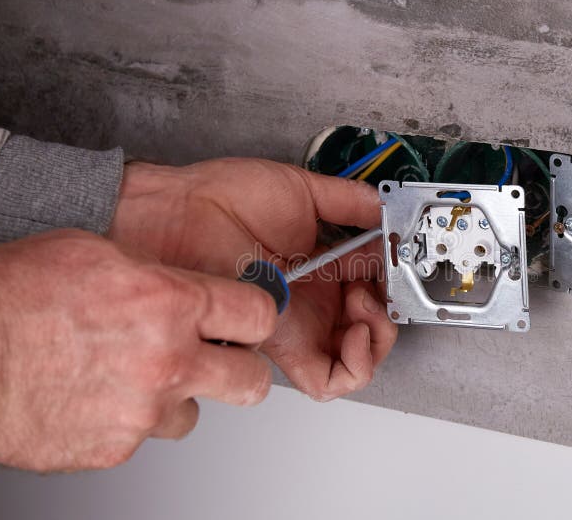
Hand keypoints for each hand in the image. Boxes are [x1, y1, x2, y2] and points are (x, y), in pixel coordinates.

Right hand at [0, 230, 276, 471]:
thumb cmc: (15, 295)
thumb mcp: (100, 254)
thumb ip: (159, 276)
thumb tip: (188, 288)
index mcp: (170, 303)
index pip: (260, 316)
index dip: (258, 316)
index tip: (251, 319)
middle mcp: (166, 361)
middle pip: (251, 380)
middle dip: (240, 369)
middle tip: (222, 360)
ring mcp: (142, 411)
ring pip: (192, 414)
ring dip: (175, 398)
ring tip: (133, 378)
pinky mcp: (114, 448)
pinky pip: (142, 437)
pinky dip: (128, 421)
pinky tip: (97, 397)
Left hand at [108, 159, 397, 399]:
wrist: (178, 214)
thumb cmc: (220, 200)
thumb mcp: (300, 191)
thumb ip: (347, 200)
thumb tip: (384, 207)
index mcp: (319, 268)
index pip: (370, 290)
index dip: (389, 285)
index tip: (394, 264)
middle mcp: (311, 301)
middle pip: (366, 331)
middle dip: (385, 315)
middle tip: (376, 289)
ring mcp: (298, 326)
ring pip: (353, 362)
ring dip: (375, 340)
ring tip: (363, 307)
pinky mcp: (282, 346)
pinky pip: (327, 381)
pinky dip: (355, 367)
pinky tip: (355, 334)